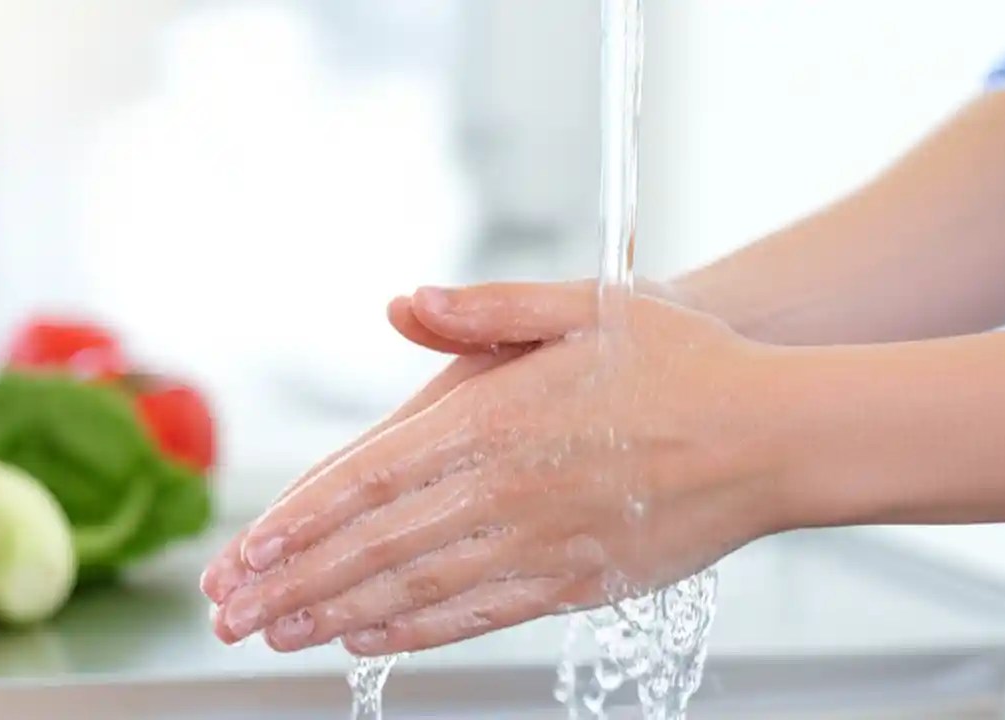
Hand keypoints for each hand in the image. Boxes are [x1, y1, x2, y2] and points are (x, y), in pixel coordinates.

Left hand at [209, 285, 792, 654]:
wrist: (777, 434)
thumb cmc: (681, 362)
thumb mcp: (585, 304)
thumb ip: (483, 307)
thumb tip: (397, 305)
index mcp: (499, 418)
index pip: (370, 478)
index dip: (298, 517)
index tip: (241, 549)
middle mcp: (507, 490)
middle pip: (375, 546)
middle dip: (291, 581)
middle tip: (227, 612)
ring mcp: (542, 545)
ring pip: (415, 592)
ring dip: (334, 615)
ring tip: (275, 634)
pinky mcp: (577, 583)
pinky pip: (478, 616)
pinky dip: (415, 634)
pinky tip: (367, 643)